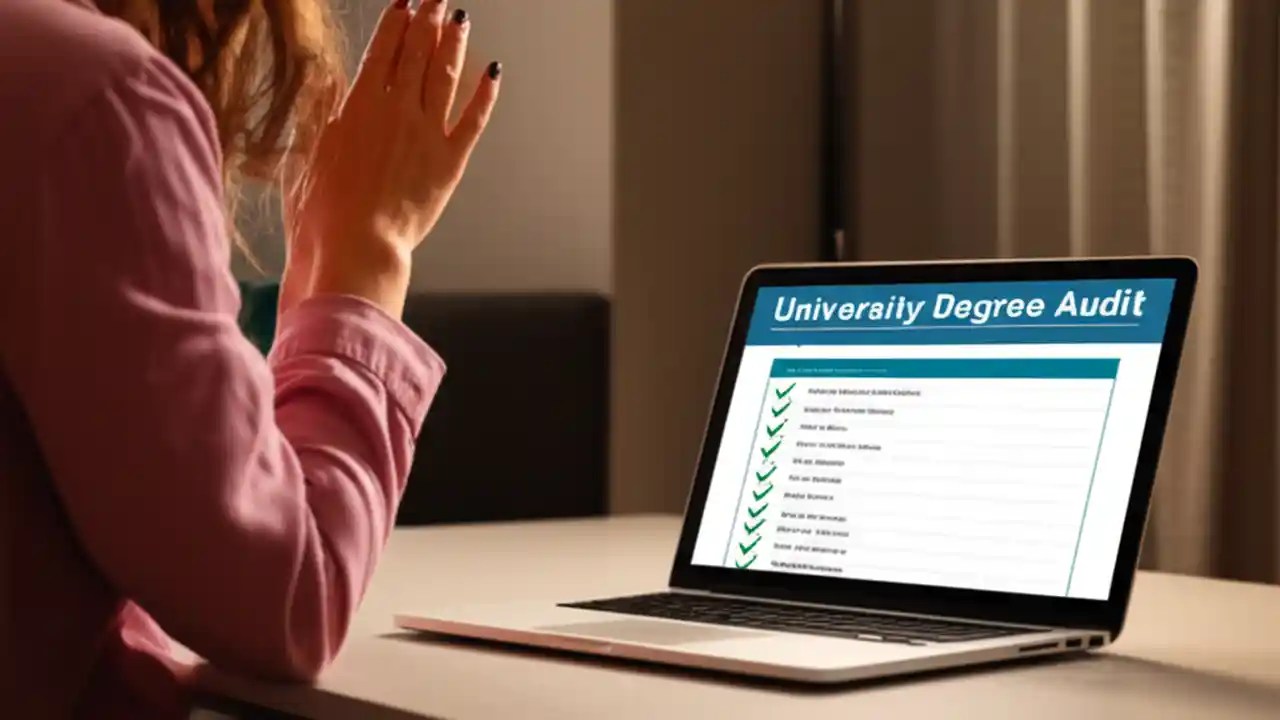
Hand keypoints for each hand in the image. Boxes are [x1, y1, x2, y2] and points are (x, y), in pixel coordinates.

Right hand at [279, 0, 500, 317]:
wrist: (356, 246)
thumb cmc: (322, 211)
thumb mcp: (309, 153)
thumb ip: (324, 111)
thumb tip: (333, 79)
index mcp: (358, 106)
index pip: (381, 52)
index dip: (395, 24)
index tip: (404, 3)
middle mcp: (396, 112)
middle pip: (416, 54)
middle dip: (427, 21)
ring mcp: (426, 135)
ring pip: (444, 77)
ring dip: (452, 44)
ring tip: (459, 18)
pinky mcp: (450, 162)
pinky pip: (473, 119)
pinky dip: (485, 93)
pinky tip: (493, 71)